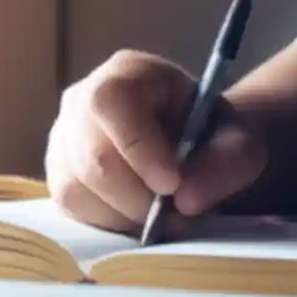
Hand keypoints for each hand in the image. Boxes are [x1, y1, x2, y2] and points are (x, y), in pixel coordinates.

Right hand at [45, 50, 267, 231]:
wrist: (188, 145)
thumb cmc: (210, 135)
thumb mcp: (239, 142)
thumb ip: (227, 163)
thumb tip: (186, 199)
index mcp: (128, 73)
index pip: (112, 103)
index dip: (138, 148)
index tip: (172, 186)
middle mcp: (82, 98)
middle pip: (92, 157)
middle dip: (137, 198)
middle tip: (173, 214)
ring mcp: (62, 136)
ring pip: (77, 188)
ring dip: (123, 215)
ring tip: (158, 215)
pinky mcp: (56, 171)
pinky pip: (70, 206)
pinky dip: (107, 222)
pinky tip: (134, 215)